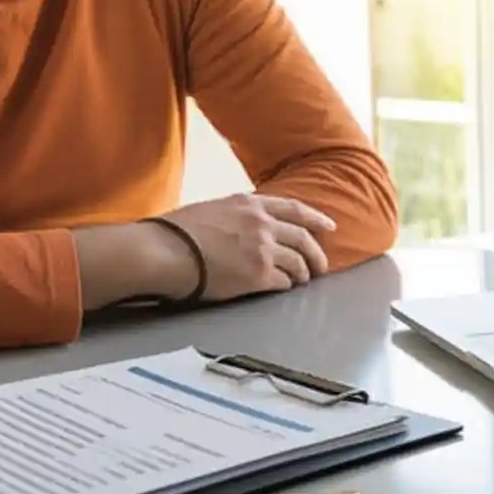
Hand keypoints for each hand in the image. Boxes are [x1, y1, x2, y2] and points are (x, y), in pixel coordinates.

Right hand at [159, 194, 336, 300]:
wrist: (164, 251)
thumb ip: (238, 214)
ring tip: (302, 281)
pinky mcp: (259, 274)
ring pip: (299, 263)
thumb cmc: (177, 232)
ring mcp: (264, 249)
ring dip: (303, 274)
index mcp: (251, 204)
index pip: (294, 208)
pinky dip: (286, 285)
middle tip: (322, 266)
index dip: (316, 218)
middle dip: (317, 254)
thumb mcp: (213, 208)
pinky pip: (284, 281)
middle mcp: (263, 224)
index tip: (329, 227)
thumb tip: (246, 226)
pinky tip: (282, 288)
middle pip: (304, 238)